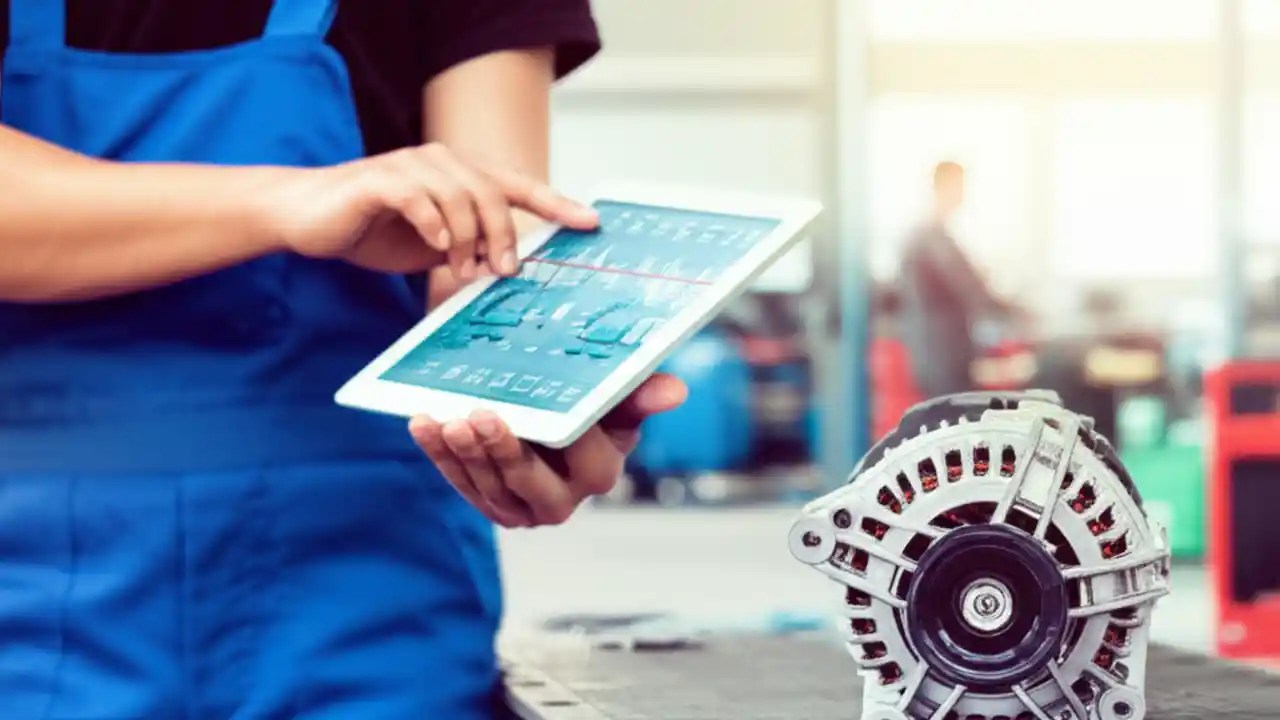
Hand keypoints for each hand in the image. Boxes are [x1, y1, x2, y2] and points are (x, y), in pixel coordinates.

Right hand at [258, 142, 597, 276]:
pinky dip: (434, 226)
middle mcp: (440, 162)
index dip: (556, 203)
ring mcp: (410, 166)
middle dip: (505, 236)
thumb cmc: (373, 230)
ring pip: (461, 196)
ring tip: (461, 270)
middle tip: (504, 271)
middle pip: (494, 193)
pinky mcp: (380, 180)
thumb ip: (467, 249)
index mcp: (459, 176)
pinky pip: (419, 198)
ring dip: (468, 239)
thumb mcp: (432, 247)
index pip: (518, 186)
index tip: (590, 222)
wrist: (309, 219)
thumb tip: (504, 270)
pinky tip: (434, 248)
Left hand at [408, 375, 687, 527]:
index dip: (560, 434)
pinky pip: (460, 483)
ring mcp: (521, 508)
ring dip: (463, 453)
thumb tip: (675, 392)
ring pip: (488, 486)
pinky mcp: (489, 504)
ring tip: (443, 418)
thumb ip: (639, 392)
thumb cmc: (589, 397)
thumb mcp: (615, 393)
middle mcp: (563, 501)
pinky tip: (421, 422)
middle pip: (528, 481)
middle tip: (477, 416)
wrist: (549, 406)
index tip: (537, 405)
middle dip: (502, 451)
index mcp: (601, 473)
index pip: (580, 454)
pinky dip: (439, 454)